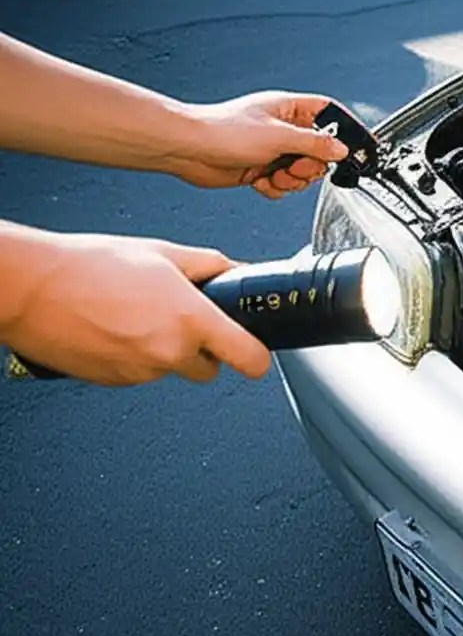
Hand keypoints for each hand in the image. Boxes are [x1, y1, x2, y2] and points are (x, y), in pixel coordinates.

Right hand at [1, 233, 270, 385]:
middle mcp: (170, 352)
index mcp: (191, 320)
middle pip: (210, 368)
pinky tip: (117, 328)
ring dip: (166, 351)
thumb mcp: (163, 253)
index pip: (250, 359)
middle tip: (179, 319)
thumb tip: (236, 272)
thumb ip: (209, 265)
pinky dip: (137, 357)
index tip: (256, 352)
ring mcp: (142, 372)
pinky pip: (142, 373)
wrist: (32, 288)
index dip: (257, 357)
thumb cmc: (90, 265)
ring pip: (172, 368)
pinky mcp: (116, 382)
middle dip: (202, 348)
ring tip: (137, 315)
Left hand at [172, 92, 350, 198]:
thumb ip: (315, 144)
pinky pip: (283, 184)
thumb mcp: (280, 136)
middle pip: (319, 150)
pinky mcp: (261, 168)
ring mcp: (272, 149)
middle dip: (310, 166)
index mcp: (289, 109)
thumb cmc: (223, 131)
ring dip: (292, 180)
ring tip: (275, 175)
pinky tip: (261, 181)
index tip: (353, 146)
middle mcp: (283, 128)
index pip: (328, 113)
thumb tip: (341, 149)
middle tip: (296, 167)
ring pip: (302, 171)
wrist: (190, 150)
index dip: (344, 128)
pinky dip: (275, 188)